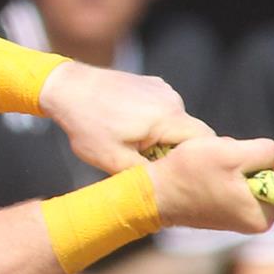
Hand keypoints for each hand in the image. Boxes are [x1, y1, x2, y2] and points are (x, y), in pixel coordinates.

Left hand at [40, 62, 213, 172]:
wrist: (67, 88)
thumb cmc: (88, 125)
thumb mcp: (114, 161)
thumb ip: (148, 175)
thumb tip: (168, 189)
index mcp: (167, 117)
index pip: (206, 142)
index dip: (198, 161)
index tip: (180, 175)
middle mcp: (172, 99)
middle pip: (190, 134)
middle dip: (174, 152)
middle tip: (148, 164)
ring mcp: (162, 89)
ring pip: (175, 124)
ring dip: (161, 138)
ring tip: (130, 143)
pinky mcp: (152, 84)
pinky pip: (163, 110)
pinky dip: (152, 123)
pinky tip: (126, 126)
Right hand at [145, 137, 273, 234]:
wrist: (153, 193)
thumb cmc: (190, 174)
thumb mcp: (233, 153)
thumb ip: (266, 151)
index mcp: (263, 216)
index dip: (267, 161)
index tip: (241, 160)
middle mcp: (255, 222)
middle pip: (268, 175)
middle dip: (248, 161)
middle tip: (222, 162)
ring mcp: (238, 216)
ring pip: (249, 175)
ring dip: (233, 163)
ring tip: (209, 167)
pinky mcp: (224, 210)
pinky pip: (234, 182)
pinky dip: (222, 172)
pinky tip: (204, 173)